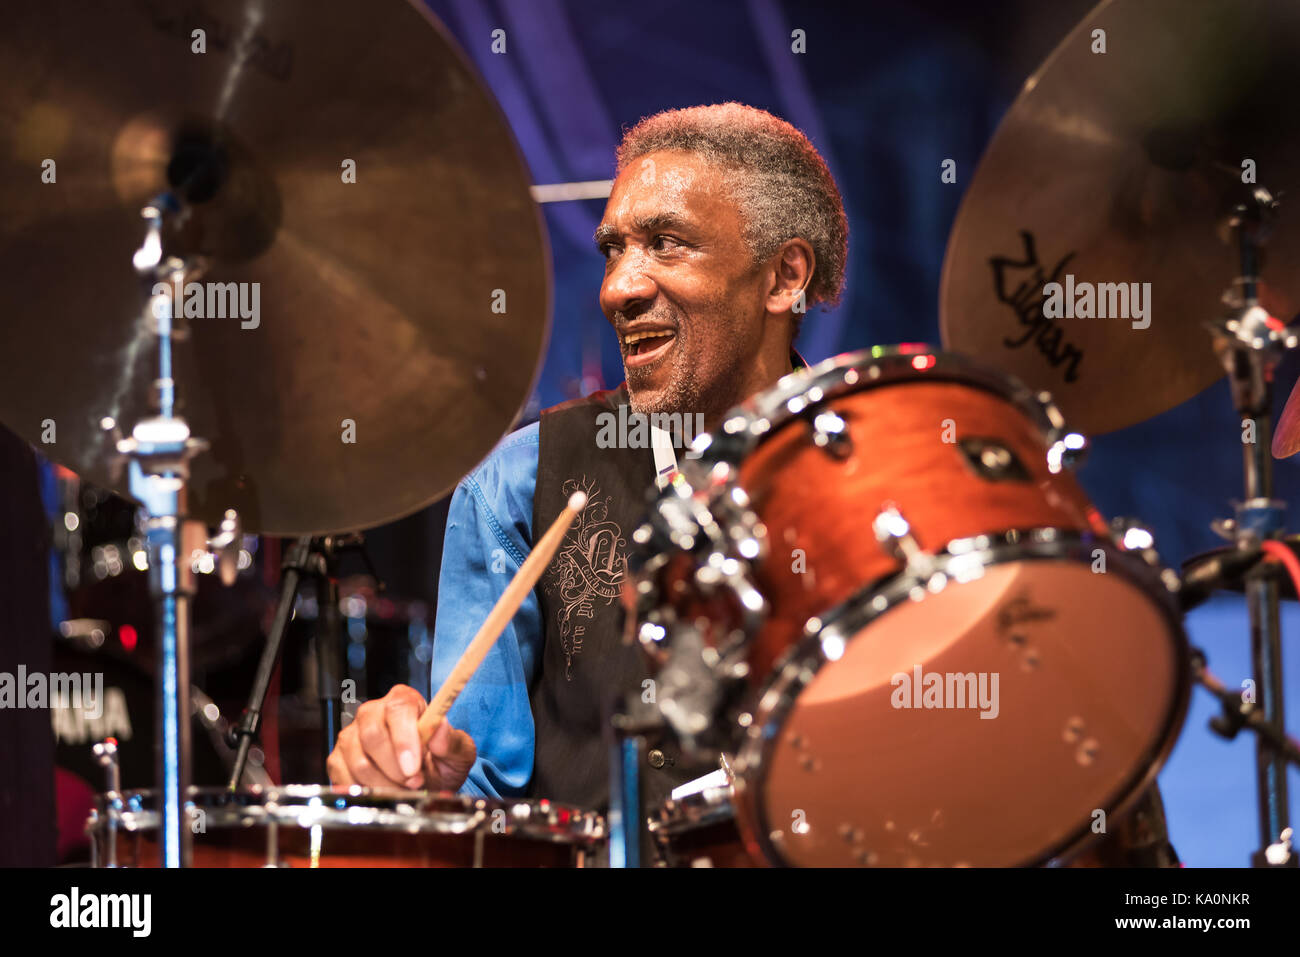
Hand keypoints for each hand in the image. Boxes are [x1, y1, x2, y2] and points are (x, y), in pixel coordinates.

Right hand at [326, 684, 476, 791]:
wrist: (426, 781)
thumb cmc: (441, 762)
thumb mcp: (459, 753)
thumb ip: (452, 741)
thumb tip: (439, 729)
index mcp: (404, 700)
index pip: (398, 710)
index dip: (404, 740)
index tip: (413, 768)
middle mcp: (372, 712)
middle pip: (373, 735)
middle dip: (395, 768)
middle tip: (414, 783)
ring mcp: (351, 736)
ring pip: (359, 762)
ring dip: (384, 784)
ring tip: (404, 788)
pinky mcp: (338, 759)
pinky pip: (345, 778)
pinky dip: (367, 792)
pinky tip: (385, 792)